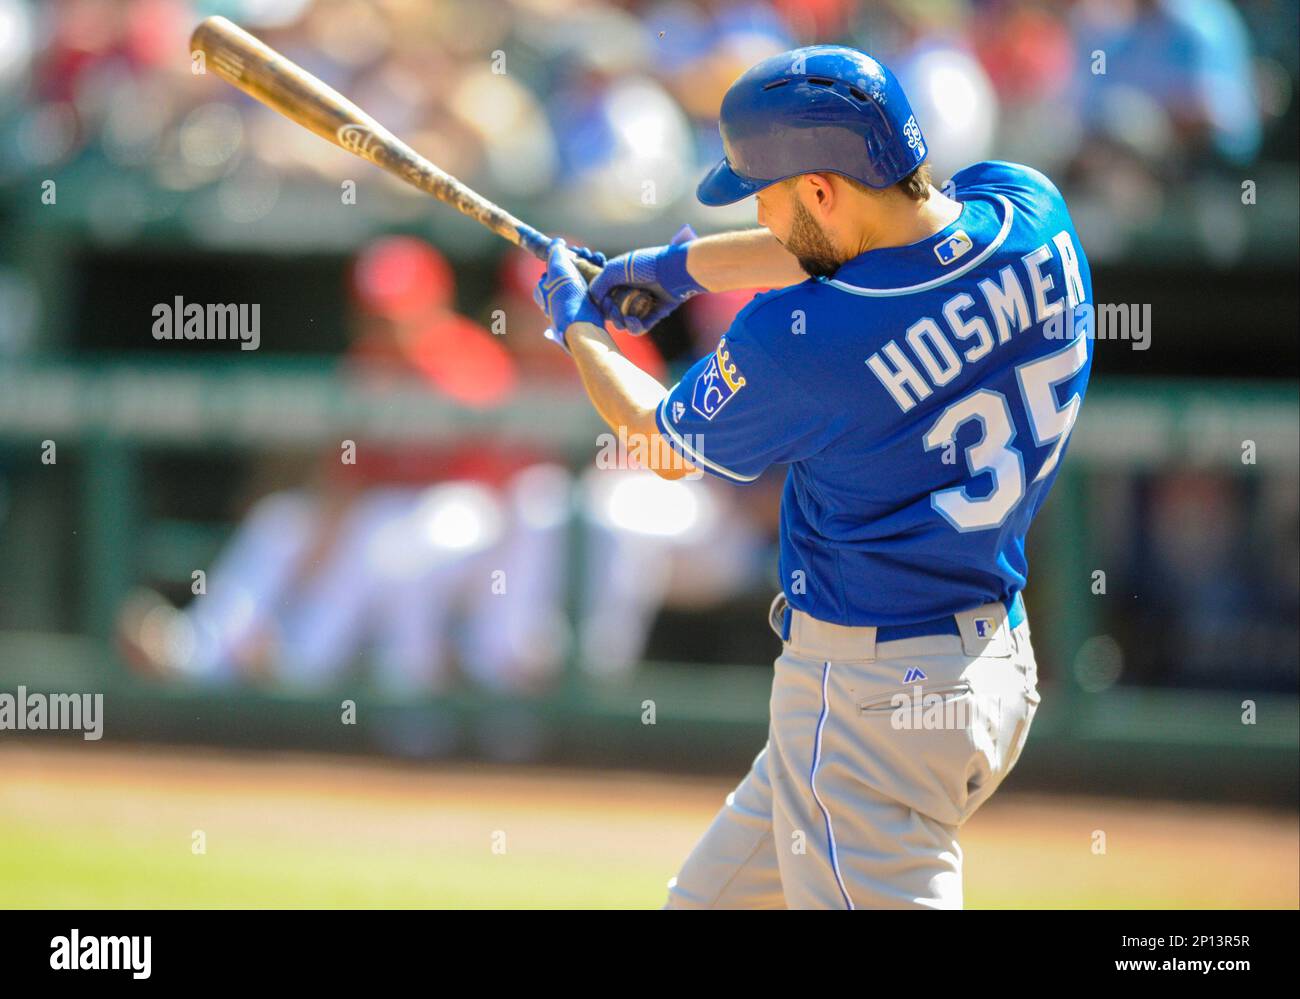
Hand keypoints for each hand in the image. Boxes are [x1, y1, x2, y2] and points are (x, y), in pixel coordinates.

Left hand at [532, 238, 605, 352]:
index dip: (568, 256)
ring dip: (592, 266)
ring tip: (599, 260)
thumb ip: (555, 250)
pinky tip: (603, 270)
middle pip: (571, 271)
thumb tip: (558, 242)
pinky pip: (593, 290)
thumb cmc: (566, 294)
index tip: (578, 251)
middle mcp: (556, 297)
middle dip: (583, 260)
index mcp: (543, 289)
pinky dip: (598, 279)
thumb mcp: (557, 265)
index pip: (556, 266)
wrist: (582, 322)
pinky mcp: (587, 310)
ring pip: (583, 279)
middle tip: (591, 255)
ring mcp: (572, 304)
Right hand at [589, 223, 704, 334]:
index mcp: (620, 278)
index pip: (604, 296)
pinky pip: (641, 326)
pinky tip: (634, 323)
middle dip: (612, 315)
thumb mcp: (615, 269)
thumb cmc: (644, 265)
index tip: (604, 303)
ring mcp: (644, 303)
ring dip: (623, 322)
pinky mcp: (656, 313)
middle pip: (614, 311)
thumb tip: (594, 299)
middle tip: (615, 312)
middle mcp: (631, 290)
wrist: (674, 271)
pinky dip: (635, 327)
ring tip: (627, 319)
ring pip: (626, 321)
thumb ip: (599, 283)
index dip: (602, 303)